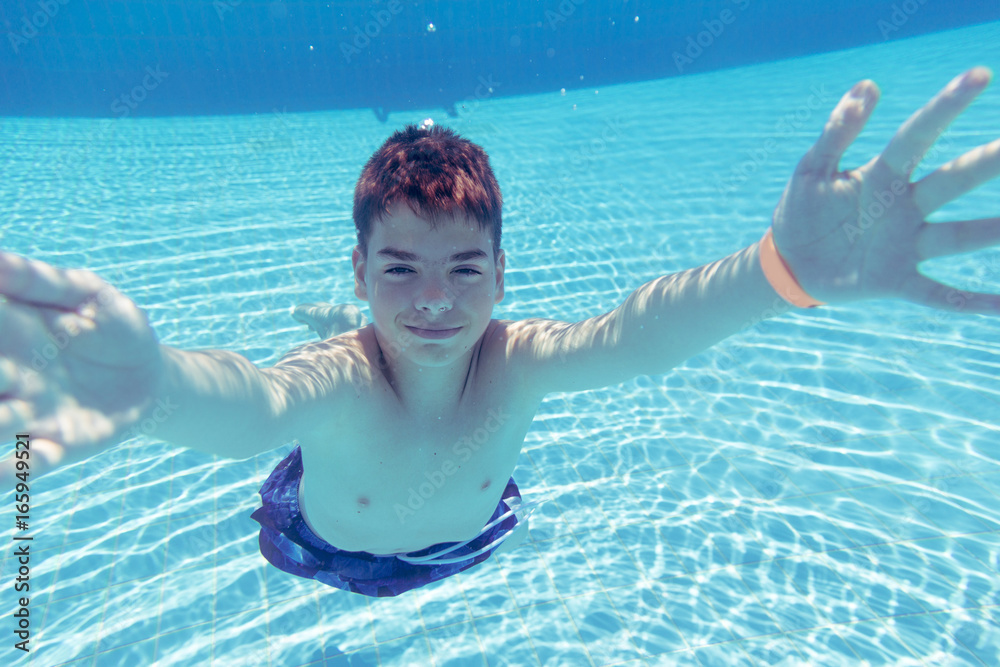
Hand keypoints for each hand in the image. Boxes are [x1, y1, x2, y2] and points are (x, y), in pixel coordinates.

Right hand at [0, 252, 162, 479]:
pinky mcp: (52, 445)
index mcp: (5, 329)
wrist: (152, 376)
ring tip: (2, 417)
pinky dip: (7, 472)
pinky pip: (23, 463)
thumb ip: (39, 280)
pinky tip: (11, 469)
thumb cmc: (113, 326)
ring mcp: (24, 412)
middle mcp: (4, 374)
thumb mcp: (86, 295)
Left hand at [772, 67, 999, 312]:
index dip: (946, 106)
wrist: (786, 263)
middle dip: (987, 164)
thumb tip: (868, 85)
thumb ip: (836, 131)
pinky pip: (938, 294)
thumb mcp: (810, 169)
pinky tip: (999, 307)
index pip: (918, 135)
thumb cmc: (801, 210)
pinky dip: (969, 301)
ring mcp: (903, 245)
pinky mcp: (894, 280)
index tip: (980, 75)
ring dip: (990, 232)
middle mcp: (903, 208)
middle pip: (950, 182)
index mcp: (882, 176)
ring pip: (955, 237)